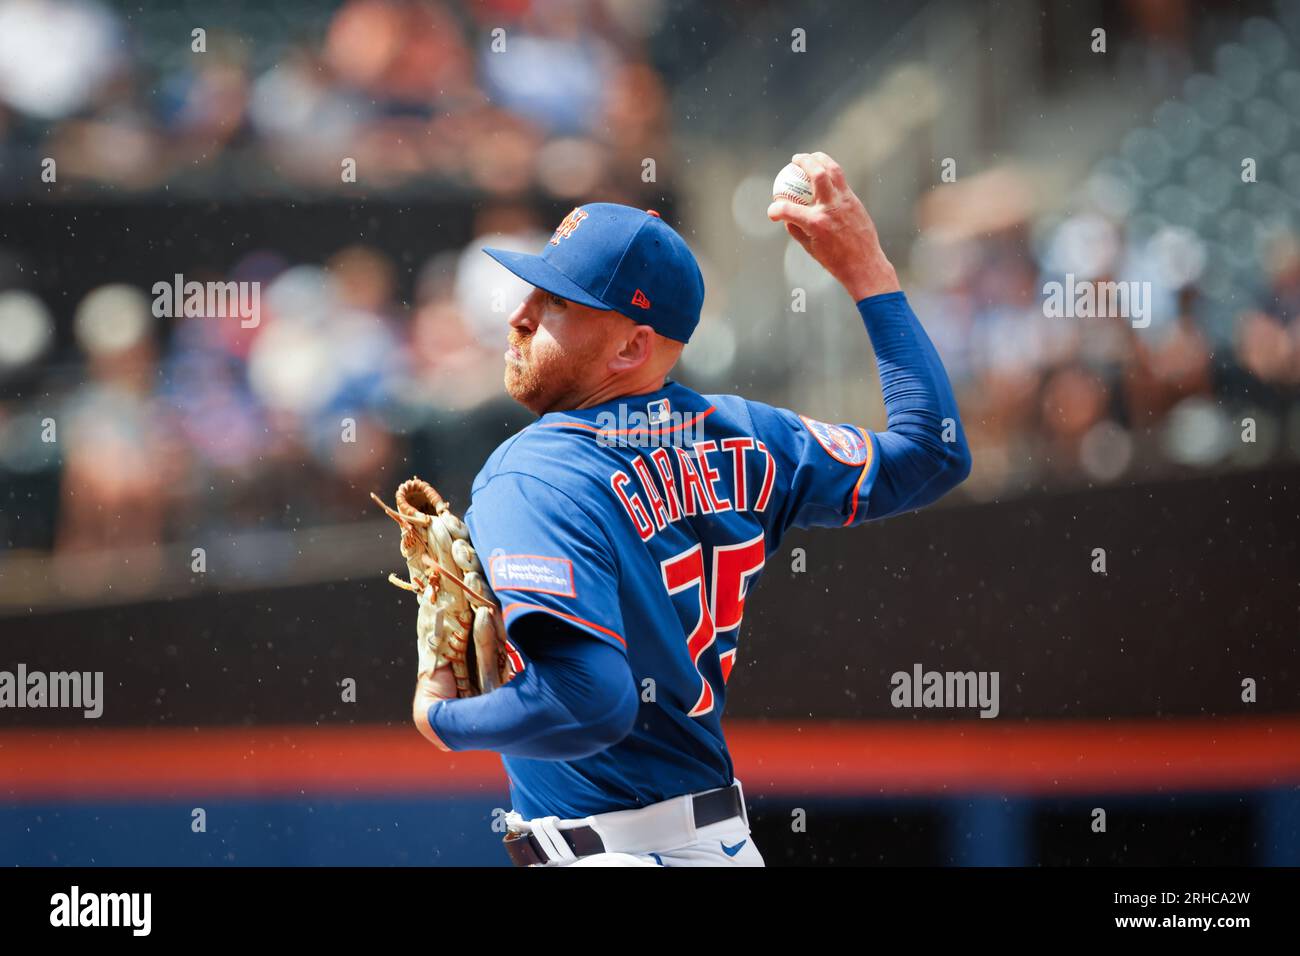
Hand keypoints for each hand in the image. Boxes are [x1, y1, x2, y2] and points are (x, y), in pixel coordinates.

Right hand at [767, 151, 899, 300]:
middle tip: (795, 160)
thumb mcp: (810, 248)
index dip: (775, 209)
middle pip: (817, 174)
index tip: (772, 211)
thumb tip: (787, 217)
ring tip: (812, 156)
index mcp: (816, 223)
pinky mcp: (855, 201)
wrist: (864, 264)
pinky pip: (841, 181)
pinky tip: (825, 172)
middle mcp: (831, 208)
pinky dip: (830, 172)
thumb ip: (796, 229)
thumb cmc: (835, 260)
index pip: (788, 210)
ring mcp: (845, 202)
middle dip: (804, 162)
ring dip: (821, 159)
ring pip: (833, 171)